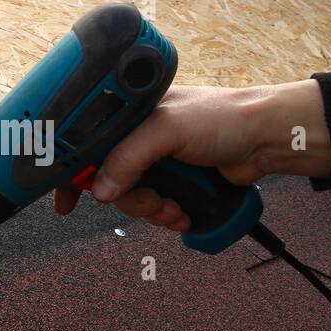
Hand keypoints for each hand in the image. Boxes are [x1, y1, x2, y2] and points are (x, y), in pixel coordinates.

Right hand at [53, 81, 330, 230]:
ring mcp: (158, 161)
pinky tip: (184, 214)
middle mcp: (139, 137)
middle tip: (150, 202)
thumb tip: (100, 188)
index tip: (64, 200)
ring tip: (174, 209)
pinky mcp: (176, 182)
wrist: (267, 140)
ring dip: (152, 211)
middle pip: (109, 180)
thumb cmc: (223, 117)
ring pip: (133, 199)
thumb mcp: (168, 129)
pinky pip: (156, 208)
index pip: (87, 143)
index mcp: (129, 114)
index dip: (72, 172)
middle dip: (129, 199)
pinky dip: (167, 216)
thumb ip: (130, 155)